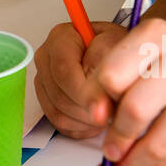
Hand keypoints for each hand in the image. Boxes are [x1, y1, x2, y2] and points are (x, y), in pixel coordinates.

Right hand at [33, 21, 126, 138]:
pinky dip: (82, 128)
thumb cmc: (119, 49)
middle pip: (59, 95)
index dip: (83, 93)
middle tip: (113, 113)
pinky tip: (99, 118)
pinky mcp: (48, 102)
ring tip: (109, 113)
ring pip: (59, 113)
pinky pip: (61, 125)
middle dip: (88, 110)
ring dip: (87, 120)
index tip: (104, 107)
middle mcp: (47, 59)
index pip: (63, 70)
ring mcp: (45, 82)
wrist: (120, 60)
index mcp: (60, 37)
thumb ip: (105, 64)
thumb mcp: (119, 45)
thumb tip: (95, 92)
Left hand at [87, 17, 165, 165]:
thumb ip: (107, 82)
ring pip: (159, 144)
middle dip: (116, 140)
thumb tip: (95, 118)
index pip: (112, 75)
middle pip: (136, 111)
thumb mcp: (132, 53)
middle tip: (107, 153)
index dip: (96, 102)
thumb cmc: (164, 56)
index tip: (91, 118)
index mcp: (155, 35)